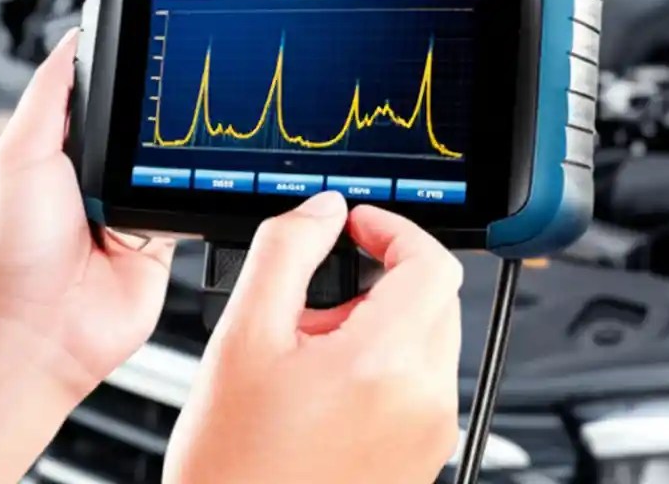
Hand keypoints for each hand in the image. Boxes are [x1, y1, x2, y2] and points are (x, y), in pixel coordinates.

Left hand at [0, 29, 175, 397]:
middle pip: (149, 125)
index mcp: (62, 151)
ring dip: (187, 158)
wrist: (42, 330)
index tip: (158, 44)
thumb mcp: (21, 153)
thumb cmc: (13, 251)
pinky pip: (198, 206)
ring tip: (184, 150)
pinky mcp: (166, 239)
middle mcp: (101, 178)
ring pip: (180, 162)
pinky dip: (205, 196)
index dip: (130, 71)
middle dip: (164, 115)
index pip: (106, 96)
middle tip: (180, 98)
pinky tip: (204, 185)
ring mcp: (136, 208)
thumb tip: (77, 38)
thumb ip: (51, 95)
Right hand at [163, 193, 463, 483]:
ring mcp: (432, 430)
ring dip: (382, 324)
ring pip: (429, 339)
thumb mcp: (241, 341)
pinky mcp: (426, 455)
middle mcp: (425, 398)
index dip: (394, 229)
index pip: (432, 262)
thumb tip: (322, 211)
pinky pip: (423, 383)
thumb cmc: (233, 468)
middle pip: (435, 298)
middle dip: (381, 281)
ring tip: (312, 356)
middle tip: (317, 304)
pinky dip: (387, 366)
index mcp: (385, 363)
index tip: (357, 227)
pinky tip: (328, 391)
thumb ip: (285, 254)